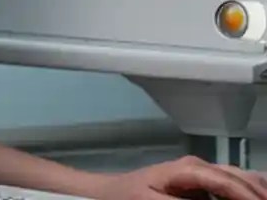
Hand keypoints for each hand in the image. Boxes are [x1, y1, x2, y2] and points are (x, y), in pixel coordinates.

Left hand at [91, 155, 266, 199]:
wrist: (111, 191)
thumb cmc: (128, 196)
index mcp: (188, 169)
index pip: (227, 182)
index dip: (248, 196)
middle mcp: (199, 166)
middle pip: (239, 177)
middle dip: (257, 192)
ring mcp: (200, 172)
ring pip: (238, 178)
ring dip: (253, 190)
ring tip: (266, 198)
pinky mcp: (199, 181)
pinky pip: (228, 184)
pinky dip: (242, 191)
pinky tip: (254, 197)